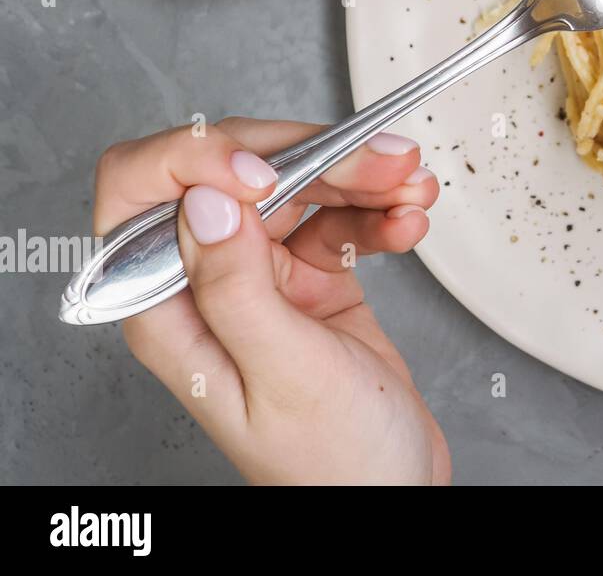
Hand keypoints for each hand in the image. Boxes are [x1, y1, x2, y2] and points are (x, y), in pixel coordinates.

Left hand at [93, 118, 449, 484]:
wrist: (394, 493)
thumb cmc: (334, 466)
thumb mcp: (284, 375)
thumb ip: (238, 290)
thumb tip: (207, 201)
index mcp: (172, 313)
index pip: (143, 196)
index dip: (199, 162)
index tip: (271, 172)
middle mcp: (209, 287)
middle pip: (239, 178)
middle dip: (314, 157)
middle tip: (381, 162)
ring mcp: (263, 280)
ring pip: (300, 188)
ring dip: (362, 176)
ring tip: (411, 185)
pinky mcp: (313, 278)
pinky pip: (341, 218)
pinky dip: (380, 210)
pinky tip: (408, 221)